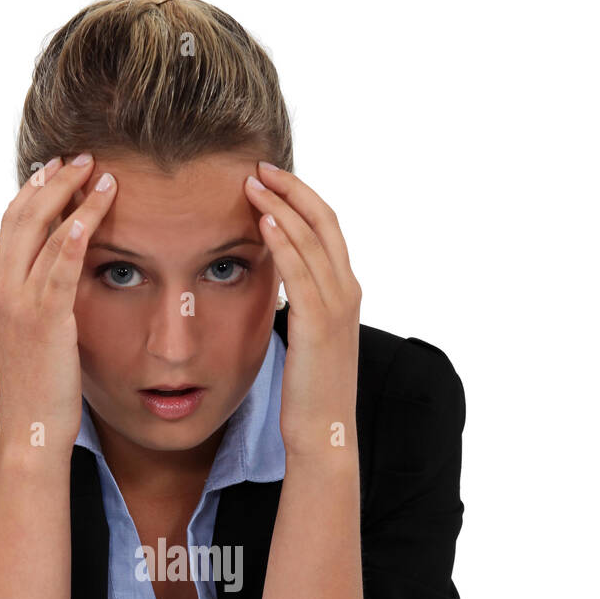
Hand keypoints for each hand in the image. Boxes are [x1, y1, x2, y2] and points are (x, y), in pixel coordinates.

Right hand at [0, 154, 117, 454]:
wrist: (28, 430)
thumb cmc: (41, 389)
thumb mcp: (38, 336)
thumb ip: (46, 303)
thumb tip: (66, 282)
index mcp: (0, 289)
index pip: (12, 223)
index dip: (35, 189)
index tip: (58, 166)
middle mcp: (4, 288)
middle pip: (23, 214)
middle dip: (54, 180)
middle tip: (85, 156)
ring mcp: (21, 303)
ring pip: (41, 232)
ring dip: (73, 197)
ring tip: (102, 173)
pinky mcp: (45, 321)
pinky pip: (59, 268)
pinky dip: (75, 234)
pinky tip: (95, 212)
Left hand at [244, 162, 361, 457]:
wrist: (323, 432)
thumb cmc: (309, 391)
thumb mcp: (307, 338)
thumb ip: (301, 305)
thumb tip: (280, 283)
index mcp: (346, 292)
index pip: (327, 228)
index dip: (300, 198)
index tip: (270, 178)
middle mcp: (348, 291)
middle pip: (324, 221)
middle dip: (291, 189)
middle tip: (258, 166)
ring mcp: (337, 307)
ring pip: (312, 240)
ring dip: (281, 207)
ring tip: (251, 183)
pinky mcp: (318, 324)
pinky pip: (300, 272)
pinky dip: (283, 242)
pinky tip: (261, 222)